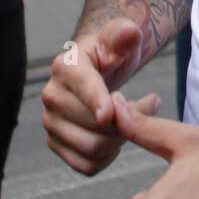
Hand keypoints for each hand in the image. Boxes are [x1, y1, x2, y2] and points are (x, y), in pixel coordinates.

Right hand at [42, 19, 159, 175]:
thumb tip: (129, 33)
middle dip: (126, 122)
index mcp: (66, 65)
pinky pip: (87, 166)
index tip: (111, 114)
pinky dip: (108, 158)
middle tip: (147, 105)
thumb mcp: (122, 37)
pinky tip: (118, 139)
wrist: (100, 70)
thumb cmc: (113, 52)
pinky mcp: (57, 144)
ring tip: (133, 121)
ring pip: (92, 149)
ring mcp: (51, 122)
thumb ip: (125, 34)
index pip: (82, 86)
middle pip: (93, 125)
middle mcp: (51, 95)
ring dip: (120, 141)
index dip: (96, 101)